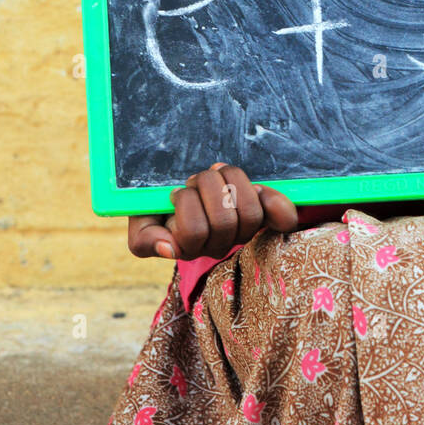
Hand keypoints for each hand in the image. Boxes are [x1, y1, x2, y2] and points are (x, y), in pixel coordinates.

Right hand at [127, 163, 298, 260]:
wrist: (178, 192)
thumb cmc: (157, 207)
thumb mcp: (141, 222)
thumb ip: (145, 240)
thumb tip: (169, 248)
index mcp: (191, 248)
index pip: (193, 232)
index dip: (185, 202)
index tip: (177, 192)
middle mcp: (219, 245)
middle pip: (224, 220)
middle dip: (206, 186)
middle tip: (196, 179)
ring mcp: (243, 233)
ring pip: (249, 211)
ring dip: (231, 181)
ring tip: (217, 175)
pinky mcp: (265, 216)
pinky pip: (282, 218)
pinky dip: (274, 202)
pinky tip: (261, 191)